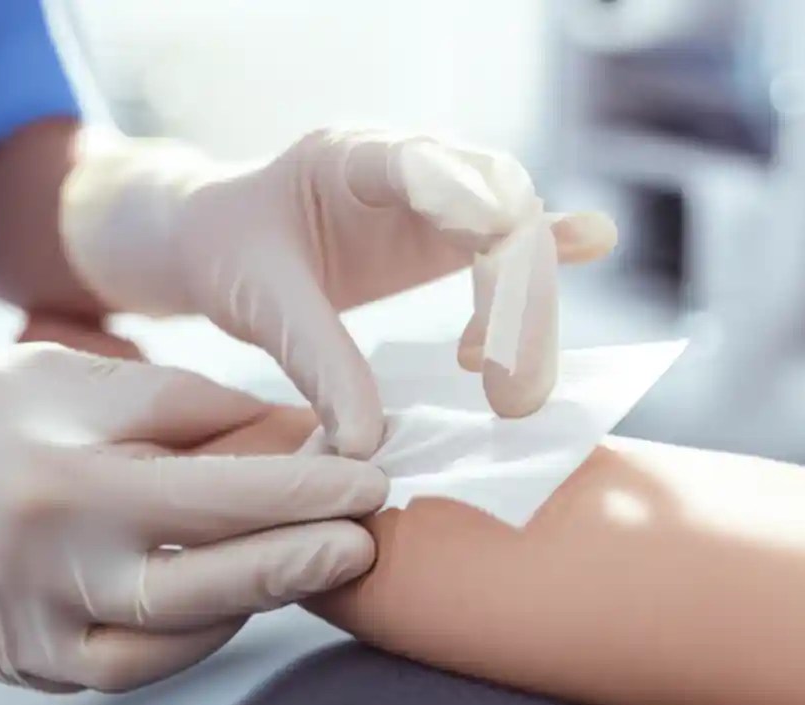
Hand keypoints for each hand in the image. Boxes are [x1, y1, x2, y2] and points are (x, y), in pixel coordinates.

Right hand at [0, 344, 386, 691]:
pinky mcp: (16, 664)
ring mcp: (28, 632)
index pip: (220, 498)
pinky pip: (126, 668)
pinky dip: (188, 637)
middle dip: (302, 564)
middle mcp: (47, 573)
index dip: (309, 492)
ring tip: (308, 565)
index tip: (370, 479)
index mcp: (63, 485)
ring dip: (252, 606)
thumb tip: (285, 428)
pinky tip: (227, 601)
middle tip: (366, 539)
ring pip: (175, 644)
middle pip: (210, 586)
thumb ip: (185, 407)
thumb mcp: (70, 378)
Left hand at [61, 129, 616, 456]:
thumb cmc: (230, 254)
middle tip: (511, 390)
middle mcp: (405, 164)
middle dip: (517, 291)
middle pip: (495, 204)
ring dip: (528, 311)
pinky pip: (511, 244)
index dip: (464, 199)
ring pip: (516, 233)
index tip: (494, 243)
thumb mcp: (260, 304)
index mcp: (346, 156)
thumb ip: (316, 361)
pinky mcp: (449, 236)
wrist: (222, 240)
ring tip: (512, 396)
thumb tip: (367, 447)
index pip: (417, 163)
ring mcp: (436, 198)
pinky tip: (581, 261)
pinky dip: (541, 269)